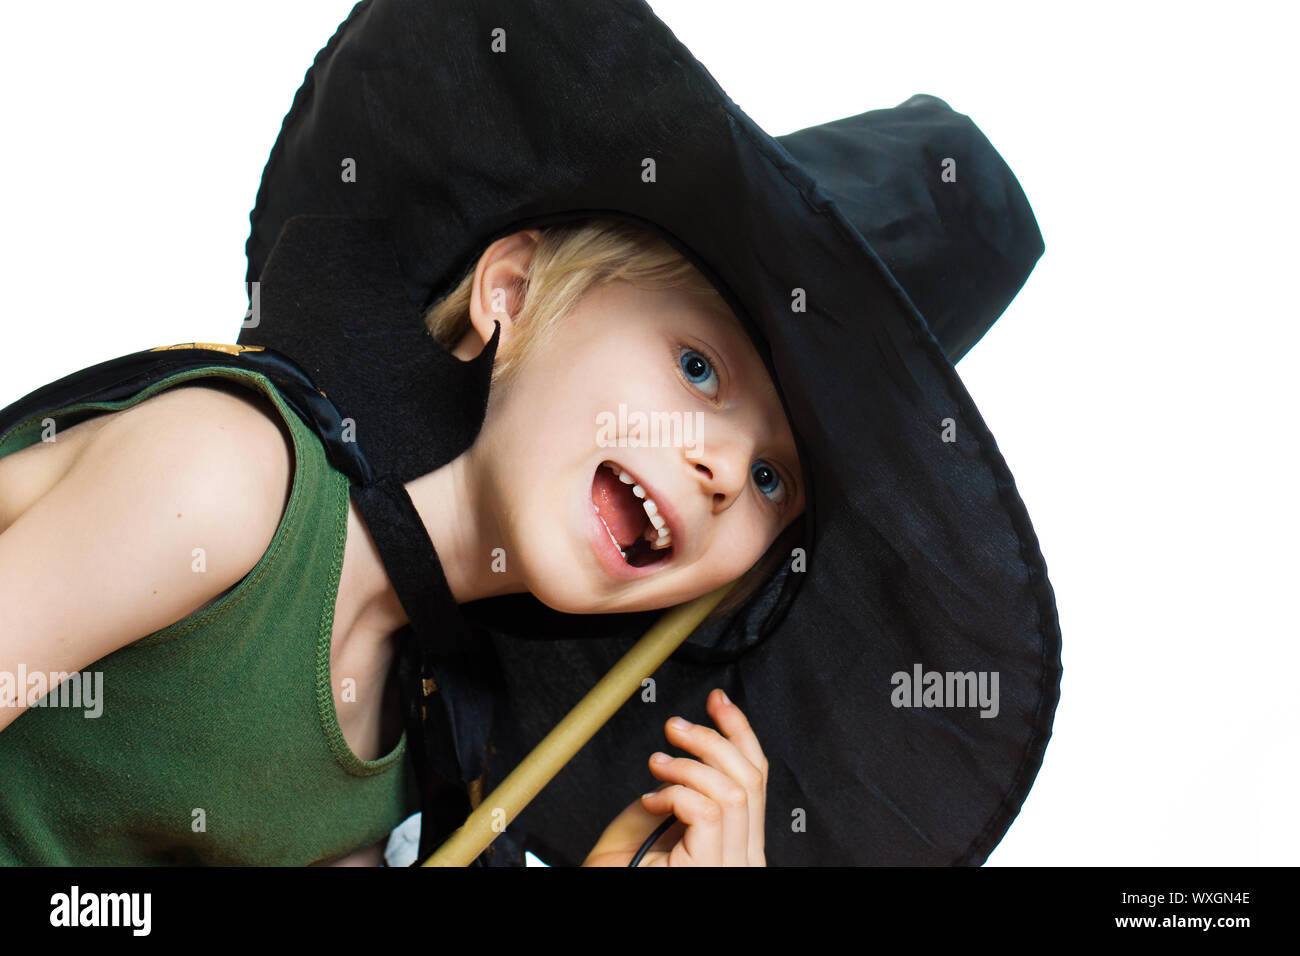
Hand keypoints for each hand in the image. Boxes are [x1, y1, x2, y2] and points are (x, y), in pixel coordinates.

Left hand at [581, 688, 767, 865]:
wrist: (600, 885)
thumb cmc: (625, 863)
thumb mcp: (664, 812)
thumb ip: (690, 787)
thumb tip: (699, 745)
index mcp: (739, 843)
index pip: (756, 778)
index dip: (739, 732)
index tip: (718, 703)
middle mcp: (743, 857)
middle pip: (750, 779)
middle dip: (712, 739)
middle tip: (675, 727)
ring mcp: (729, 867)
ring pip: (731, 792)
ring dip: (688, 766)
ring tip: (657, 766)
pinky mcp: (707, 869)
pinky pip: (705, 811)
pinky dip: (675, 793)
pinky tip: (650, 801)